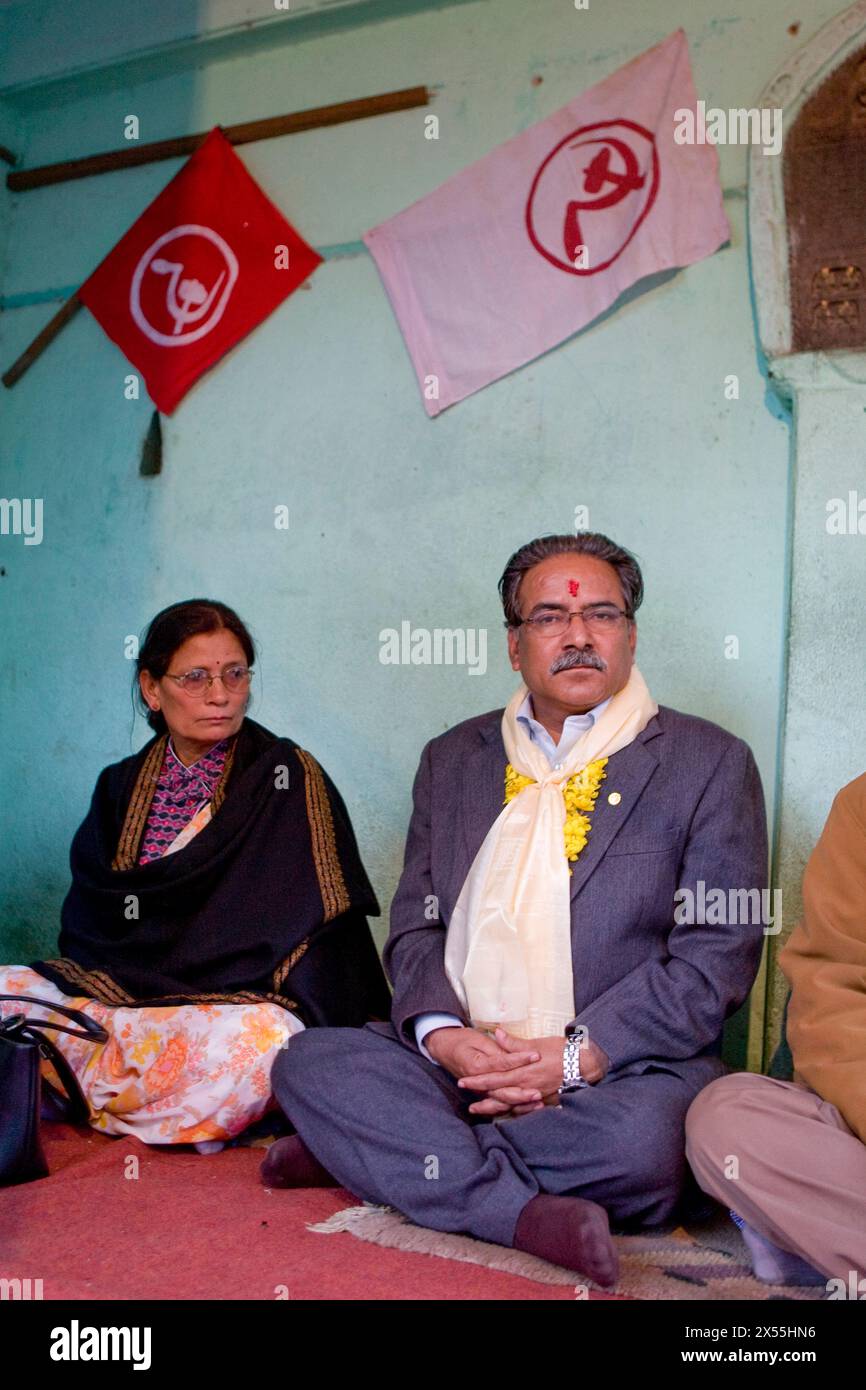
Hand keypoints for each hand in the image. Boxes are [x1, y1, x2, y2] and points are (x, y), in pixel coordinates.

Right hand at [425, 1026, 544, 1111]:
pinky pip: (499, 1107)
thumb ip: (495, 1048)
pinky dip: (514, 1109)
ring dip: (520, 1105)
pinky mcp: (484, 1095)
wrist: (444, 1048)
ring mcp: (480, 1091)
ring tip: (538, 1104)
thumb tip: (511, 1053)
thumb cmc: (462, 1040)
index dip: (520, 1059)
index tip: (536, 1055)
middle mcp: (478, 1083)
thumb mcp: (477, 1039)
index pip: (502, 1064)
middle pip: (502, 1091)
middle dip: (522, 1092)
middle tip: (539, 1092)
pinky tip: (529, 1110)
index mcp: (477, 1066)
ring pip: (502, 1102)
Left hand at [460, 1027, 609, 1116]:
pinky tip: (503, 1113)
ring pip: (508, 1104)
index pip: (494, 1077)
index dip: (477, 1079)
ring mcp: (534, 1096)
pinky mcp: (543, 1101)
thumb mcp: (537, 1043)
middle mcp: (526, 1086)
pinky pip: (523, 1110)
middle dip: (479, 1093)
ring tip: (477, 1109)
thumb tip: (497, 1034)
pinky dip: (511, 1112)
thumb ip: (515, 1044)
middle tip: (463, 1092)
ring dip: (491, 1106)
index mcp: (523, 1071)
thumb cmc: (562, 1050)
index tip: (463, 1080)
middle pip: (497, 1092)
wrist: (585, 1065)